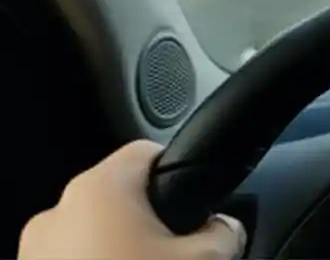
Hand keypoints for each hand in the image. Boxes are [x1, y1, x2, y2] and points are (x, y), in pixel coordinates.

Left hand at [19, 140, 246, 259]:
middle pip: (120, 201)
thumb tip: (223, 229)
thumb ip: (224, 233)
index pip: (148, 152)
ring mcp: (33, 254)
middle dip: (150, 226)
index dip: (179, 174)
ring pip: (93, 238)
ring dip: (120, 255)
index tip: (196, 204)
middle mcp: (57, 214)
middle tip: (177, 258)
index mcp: (100, 190)